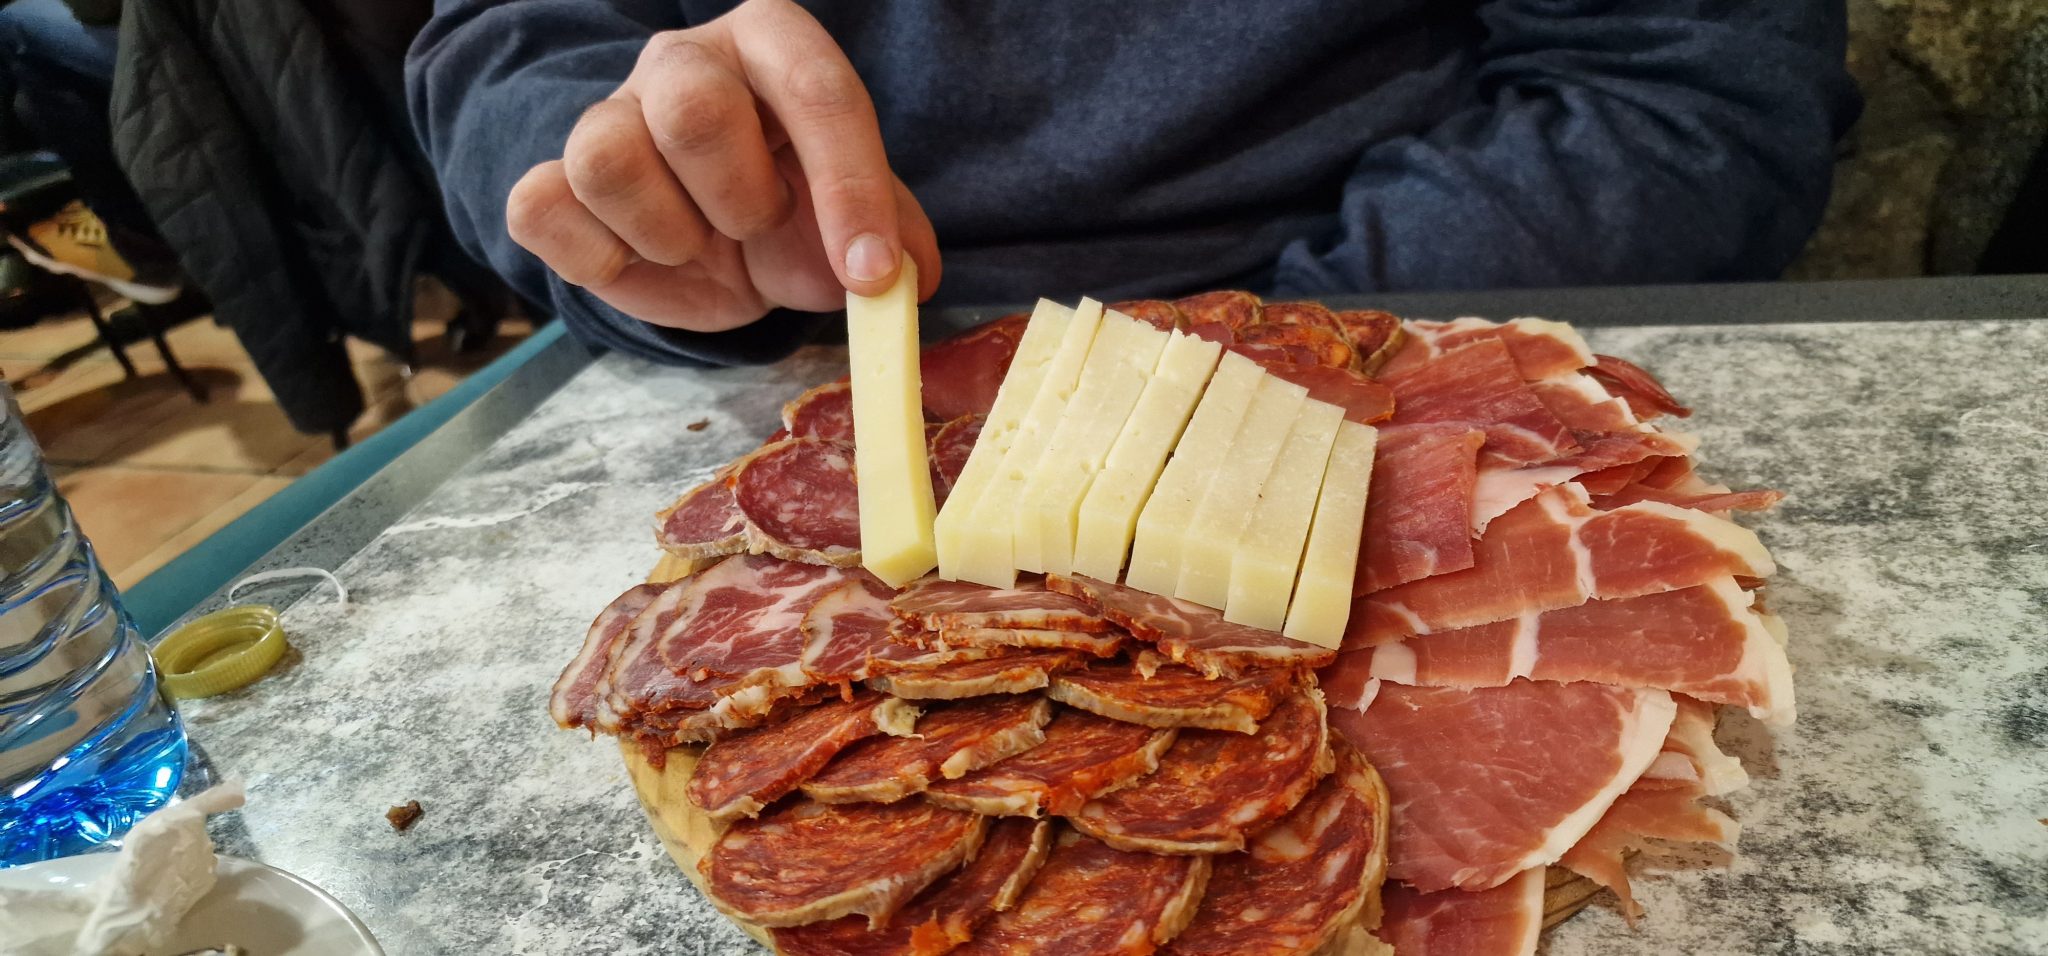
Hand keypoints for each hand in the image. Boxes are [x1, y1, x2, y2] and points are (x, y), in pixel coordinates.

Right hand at [505, 0, 939, 332]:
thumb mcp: (860, 223)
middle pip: (693, 109)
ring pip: (608, 159)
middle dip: (740, 199)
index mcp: (772, 43)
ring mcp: (607, 113)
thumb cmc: (793, 211)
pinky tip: (637, 259)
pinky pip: (542, 208)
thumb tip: (903, 273)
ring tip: (699, 244)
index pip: (817, 90)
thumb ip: (896, 239)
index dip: (849, 188)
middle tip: (757, 227)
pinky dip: (597, 257)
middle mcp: (683, 61)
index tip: (870, 272)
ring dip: (670, 233)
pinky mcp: (553, 178)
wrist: (720, 247)